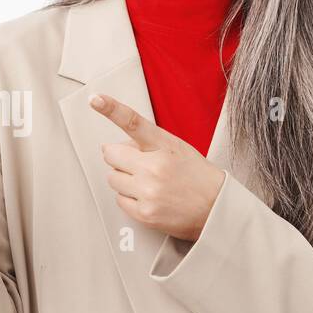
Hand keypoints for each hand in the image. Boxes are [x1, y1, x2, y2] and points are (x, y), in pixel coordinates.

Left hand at [91, 93, 226, 241]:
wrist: (217, 209)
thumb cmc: (197, 176)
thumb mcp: (177, 148)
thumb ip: (147, 142)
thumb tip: (115, 147)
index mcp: (164, 146)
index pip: (133, 123)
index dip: (112, 109)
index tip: (95, 99)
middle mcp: (154, 168)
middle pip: (111, 156)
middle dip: (121, 158)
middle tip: (140, 164)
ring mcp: (148, 192)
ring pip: (112, 179)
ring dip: (124, 179)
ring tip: (147, 183)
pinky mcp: (144, 214)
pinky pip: (119, 200)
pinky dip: (129, 198)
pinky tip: (149, 197)